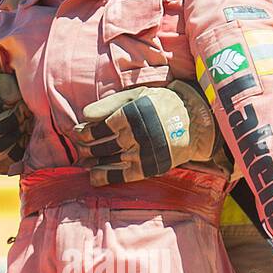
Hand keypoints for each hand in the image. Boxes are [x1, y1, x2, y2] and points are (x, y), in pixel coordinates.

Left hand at [72, 80, 215, 185]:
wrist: (194, 121)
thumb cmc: (162, 103)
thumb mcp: (137, 95)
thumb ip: (110, 103)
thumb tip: (85, 115)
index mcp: (130, 114)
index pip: (98, 128)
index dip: (84, 132)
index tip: (78, 133)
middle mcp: (134, 134)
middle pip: (101, 144)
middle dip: (86, 147)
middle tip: (80, 148)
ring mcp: (141, 152)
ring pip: (109, 159)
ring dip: (93, 161)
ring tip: (85, 160)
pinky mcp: (149, 167)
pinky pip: (123, 174)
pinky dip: (106, 176)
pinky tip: (94, 177)